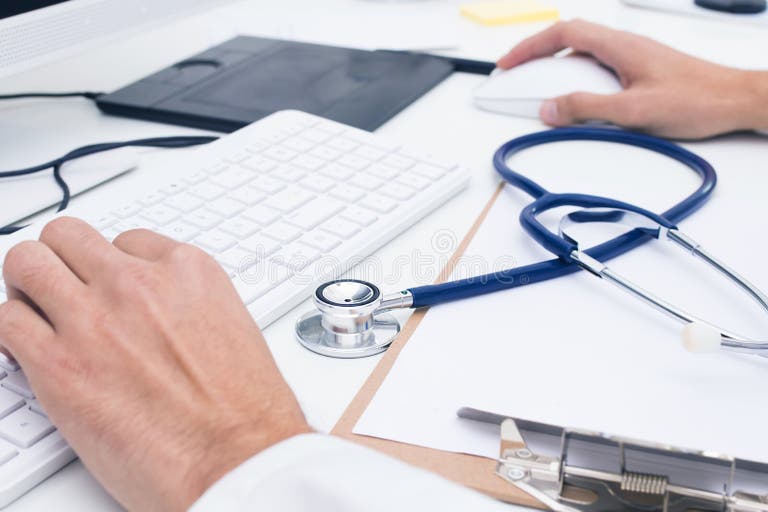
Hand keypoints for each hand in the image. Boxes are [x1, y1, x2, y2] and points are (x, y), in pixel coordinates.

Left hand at [0, 218, 310, 510]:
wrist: (237, 460)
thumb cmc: (246, 411)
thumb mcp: (233, 328)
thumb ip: (187, 306)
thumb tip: (159, 311)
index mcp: (187, 272)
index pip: (126, 240)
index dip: (115, 267)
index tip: (111, 288)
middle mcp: (137, 284)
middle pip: (68, 236)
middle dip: (62, 260)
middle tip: (64, 288)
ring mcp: (94, 319)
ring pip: (26, 263)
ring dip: (28, 285)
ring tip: (39, 312)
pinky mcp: (57, 366)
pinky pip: (7, 320)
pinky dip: (13, 332)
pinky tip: (31, 350)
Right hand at [497, 20, 767, 138]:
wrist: (735, 100)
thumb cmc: (697, 99)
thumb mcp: (633, 110)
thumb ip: (587, 108)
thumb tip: (550, 108)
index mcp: (619, 46)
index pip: (561, 34)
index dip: (528, 47)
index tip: (507, 64)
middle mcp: (624, 45)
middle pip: (568, 37)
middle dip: (534, 52)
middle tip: (514, 71)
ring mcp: (632, 55)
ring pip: (582, 51)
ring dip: (554, 64)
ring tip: (537, 84)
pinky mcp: (640, 69)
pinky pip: (597, 65)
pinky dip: (574, 75)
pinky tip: (575, 96)